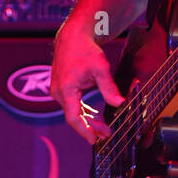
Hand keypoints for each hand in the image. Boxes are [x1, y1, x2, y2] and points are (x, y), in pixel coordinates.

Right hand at [50, 24, 122, 141]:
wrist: (73, 37)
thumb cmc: (85, 50)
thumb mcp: (100, 68)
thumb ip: (108, 87)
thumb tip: (119, 103)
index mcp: (65, 89)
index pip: (73, 117)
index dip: (84, 130)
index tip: (94, 140)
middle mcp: (58, 91)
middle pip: (74, 116)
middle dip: (90, 127)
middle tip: (106, 135)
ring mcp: (58, 90)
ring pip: (73, 111)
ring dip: (88, 120)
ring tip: (104, 129)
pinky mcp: (62, 88)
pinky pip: (72, 104)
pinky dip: (84, 112)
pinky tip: (95, 117)